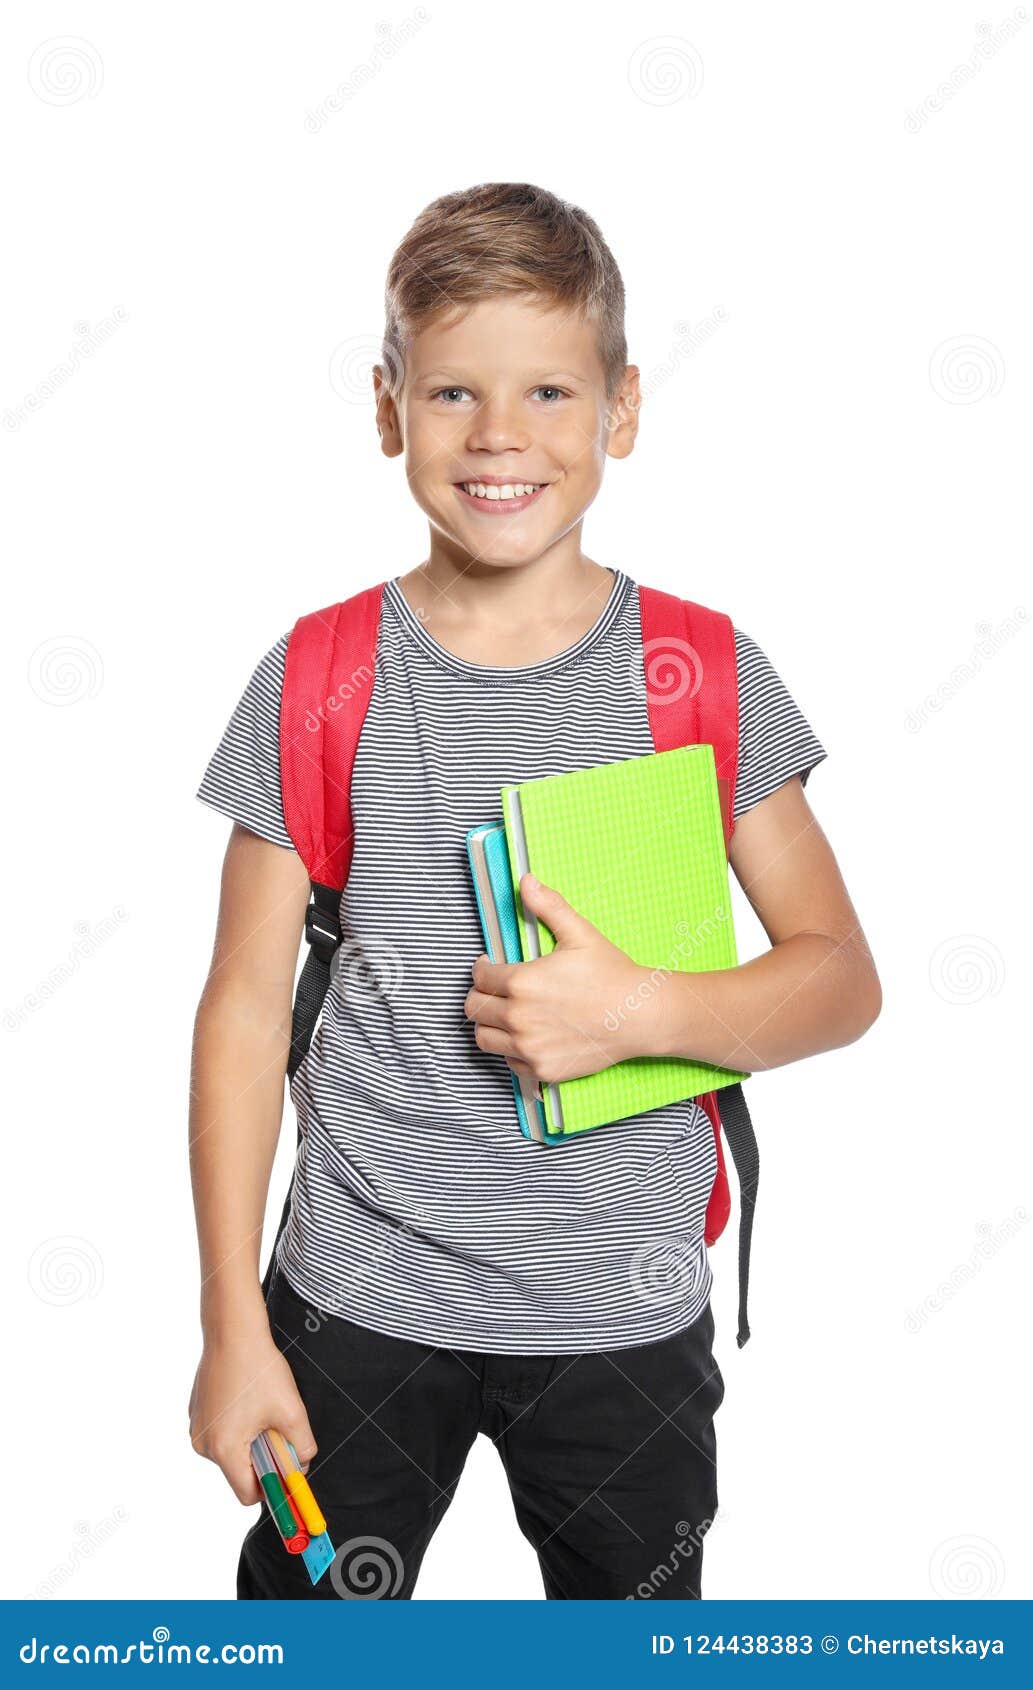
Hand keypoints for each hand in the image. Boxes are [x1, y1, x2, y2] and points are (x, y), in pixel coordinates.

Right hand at [188, 1321, 317, 1503]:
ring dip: (251, 1440)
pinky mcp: (196, 1412)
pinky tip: (248, 1397)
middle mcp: (203, 1444)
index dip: (272, 1487)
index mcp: (224, 1450)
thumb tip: (302, 1466)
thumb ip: (302, 1448)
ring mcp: (197, 1427)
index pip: (248, 1494)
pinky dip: (238, 1425)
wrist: (233, 1331)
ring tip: (262, 1408)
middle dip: (263, 1458)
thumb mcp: (291, 1412)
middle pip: (240, 1472)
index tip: (288, 1473)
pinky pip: (221, 1432)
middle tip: (278, 1429)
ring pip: (231, 1451)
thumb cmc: (260, 1370)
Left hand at [464, 873, 647, 1086]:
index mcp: (522, 983)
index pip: (479, 978)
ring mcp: (529, 1047)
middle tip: (495, 991)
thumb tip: (526, 881)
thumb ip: (548, 907)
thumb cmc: (612, 975)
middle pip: (474, 1008)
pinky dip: (512, 1051)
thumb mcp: (580, 933)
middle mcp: (519, 1018)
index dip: (482, 969)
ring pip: (484, 1038)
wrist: (640, 1015)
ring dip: (490, 1025)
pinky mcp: (541, 1069)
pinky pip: (509, 1063)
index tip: (489, 967)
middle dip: (481, 996)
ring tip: (505, 1014)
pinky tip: (527, 1036)